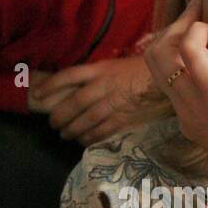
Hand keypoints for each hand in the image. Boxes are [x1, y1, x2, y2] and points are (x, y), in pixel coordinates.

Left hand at [27, 55, 152, 145]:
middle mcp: (105, 85)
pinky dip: (91, 138)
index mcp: (101, 69)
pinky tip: (83, 142)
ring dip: (73, 129)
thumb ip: (99, 76)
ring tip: (64, 135)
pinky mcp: (126, 117)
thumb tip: (77, 87)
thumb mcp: (116, 65)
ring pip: (87, 118)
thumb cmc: (142, 70)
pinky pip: (104, 130)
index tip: (38, 93)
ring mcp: (115, 102)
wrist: (169, 78)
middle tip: (52, 123)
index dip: (52, 85)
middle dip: (61, 114)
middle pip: (76, 101)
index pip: (70, 75)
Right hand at [142, 0, 207, 188]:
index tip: (202, 26)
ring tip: (207, 17)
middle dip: (174, 28)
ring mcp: (196, 102)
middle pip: (155, 59)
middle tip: (201, 12)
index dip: (178, 45)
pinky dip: (196, 30)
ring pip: (161, 51)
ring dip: (182, 24)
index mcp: (192, 120)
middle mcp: (185, 111)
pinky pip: (187, 48)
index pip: (167, 75)